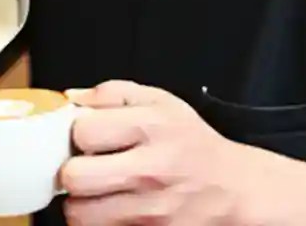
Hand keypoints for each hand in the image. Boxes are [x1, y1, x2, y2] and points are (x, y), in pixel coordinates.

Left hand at [61, 81, 266, 224]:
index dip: (80, 134)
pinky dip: (99, 223)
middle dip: (74, 172)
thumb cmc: (193, 145)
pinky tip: (113, 209)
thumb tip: (71, 99)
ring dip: (83, 204)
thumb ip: (113, 94)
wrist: (234, 190)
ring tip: (98, 193)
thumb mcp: (162, 103)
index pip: (83, 131)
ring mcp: (151, 210)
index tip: (91, 138)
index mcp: (152, 128)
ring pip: (80, 214)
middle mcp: (151, 170)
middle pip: (75, 177)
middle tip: (86, 169)